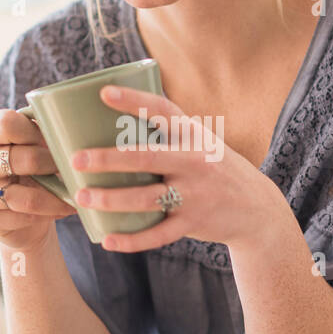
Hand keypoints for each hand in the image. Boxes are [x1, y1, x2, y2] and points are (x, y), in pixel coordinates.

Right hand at [0, 108, 77, 252]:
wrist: (18, 213)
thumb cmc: (29, 169)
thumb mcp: (31, 145)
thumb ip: (40, 131)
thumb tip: (68, 130)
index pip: (7, 124)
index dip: (34, 131)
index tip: (51, 140)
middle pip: (24, 159)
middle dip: (54, 164)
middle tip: (73, 168)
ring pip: (28, 197)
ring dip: (58, 198)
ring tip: (76, 195)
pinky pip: (26, 218)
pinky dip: (49, 215)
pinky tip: (61, 210)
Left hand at [69, 84, 283, 251]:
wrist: (257, 207)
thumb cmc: (213, 168)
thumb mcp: (200, 143)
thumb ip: (166, 133)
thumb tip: (110, 115)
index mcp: (194, 136)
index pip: (163, 111)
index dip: (134, 101)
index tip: (104, 93)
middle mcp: (196, 162)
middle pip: (146, 157)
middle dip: (108, 158)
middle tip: (75, 159)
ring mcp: (196, 194)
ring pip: (146, 198)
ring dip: (111, 199)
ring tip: (81, 197)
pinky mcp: (195, 223)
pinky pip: (158, 234)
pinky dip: (131, 240)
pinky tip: (107, 240)